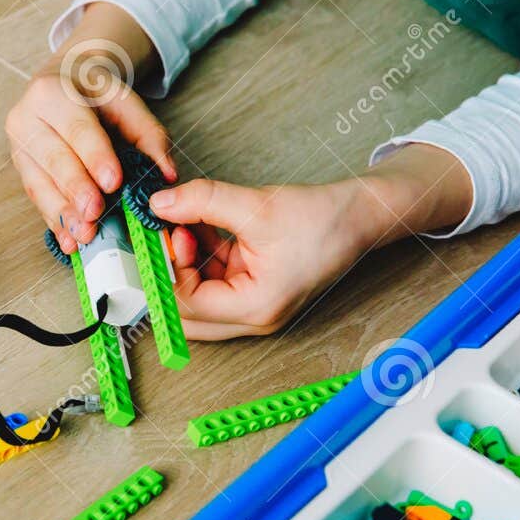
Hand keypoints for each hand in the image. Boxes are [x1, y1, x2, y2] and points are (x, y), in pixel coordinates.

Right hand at [6, 4, 175, 251]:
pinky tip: (69, 241)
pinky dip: (55, 222)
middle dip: (76, 189)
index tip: (113, 182)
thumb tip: (167, 174)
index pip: (76, 128)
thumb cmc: (95, 98)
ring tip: (85, 234)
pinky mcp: (21, 170)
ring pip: (40, 183)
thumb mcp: (126, 103)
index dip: (94, 157)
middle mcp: (26, 118)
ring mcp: (18, 147)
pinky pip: (36, 199)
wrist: (63, 89)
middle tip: (96, 213)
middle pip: (53, 158)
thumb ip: (149, 136)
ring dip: (63, 213)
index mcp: (51, 92)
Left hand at [150, 145, 474, 339]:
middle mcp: (252, 316)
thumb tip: (159, 204)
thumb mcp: (256, 206)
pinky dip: (199, 256)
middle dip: (170, 271)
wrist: (361, 215)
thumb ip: (202, 203)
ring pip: (196, 294)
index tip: (160, 234)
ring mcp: (252, 306)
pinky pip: (212, 280)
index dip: (166, 269)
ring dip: (183, 261)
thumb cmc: (322, 219)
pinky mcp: (253, 289)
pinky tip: (198, 224)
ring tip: (184, 221)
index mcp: (255, 307)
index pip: (186, 305)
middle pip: (185, 311)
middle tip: (164, 232)